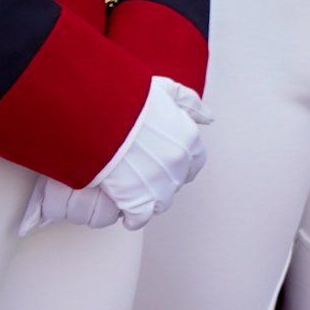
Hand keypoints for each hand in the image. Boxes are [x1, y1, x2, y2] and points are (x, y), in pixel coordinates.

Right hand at [28, 77, 208, 236]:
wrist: (101, 115)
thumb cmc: (129, 100)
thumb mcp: (167, 91)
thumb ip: (190, 103)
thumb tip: (208, 118)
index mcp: (190, 141)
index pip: (194, 162)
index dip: (178, 163)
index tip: (162, 160)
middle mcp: (180, 165)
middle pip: (177, 183)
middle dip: (162, 180)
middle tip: (142, 172)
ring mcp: (160, 185)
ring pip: (161, 203)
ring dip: (148, 199)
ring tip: (132, 190)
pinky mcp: (136, 200)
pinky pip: (139, 218)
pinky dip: (132, 217)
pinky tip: (124, 209)